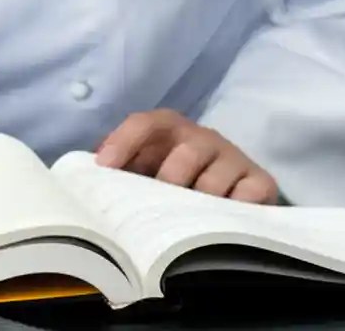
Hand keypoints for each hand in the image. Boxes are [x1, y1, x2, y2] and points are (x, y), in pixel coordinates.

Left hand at [95, 109, 278, 203]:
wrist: (228, 189)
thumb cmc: (170, 177)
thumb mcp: (142, 168)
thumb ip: (116, 169)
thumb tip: (82, 178)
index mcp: (169, 129)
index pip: (145, 123)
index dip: (123, 141)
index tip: (104, 167)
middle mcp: (203, 137)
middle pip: (188, 152)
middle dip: (170, 180)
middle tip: (159, 204)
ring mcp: (234, 158)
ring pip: (215, 180)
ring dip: (198, 203)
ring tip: (185, 219)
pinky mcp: (261, 181)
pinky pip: (247, 196)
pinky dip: (231, 210)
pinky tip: (219, 221)